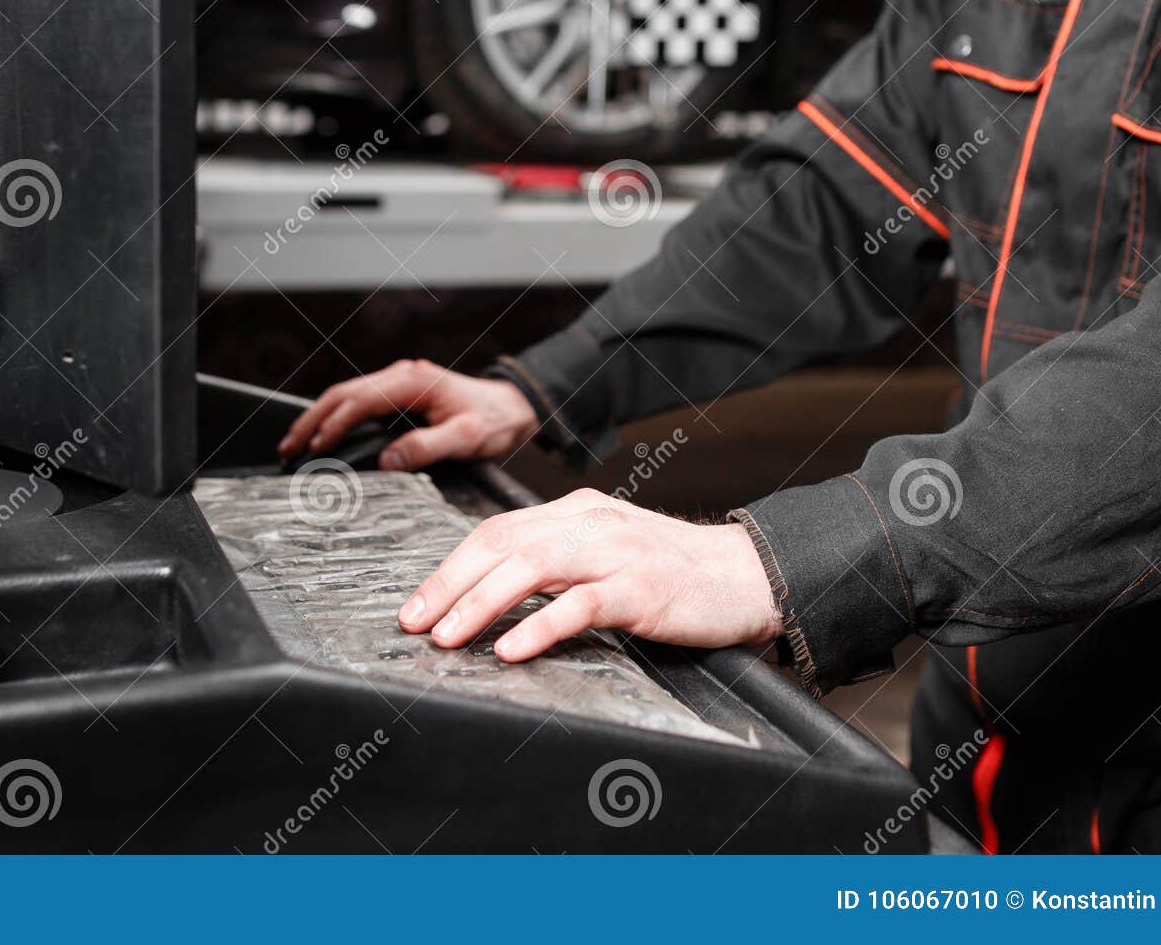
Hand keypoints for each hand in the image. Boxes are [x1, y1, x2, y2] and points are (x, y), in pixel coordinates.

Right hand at [278, 359, 539, 470]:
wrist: (512, 407)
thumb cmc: (493, 420)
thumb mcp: (466, 437)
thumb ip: (427, 446)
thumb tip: (388, 461)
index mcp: (412, 381)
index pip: (360, 400)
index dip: (334, 424)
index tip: (315, 448)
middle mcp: (400, 376)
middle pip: (342, 394)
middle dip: (311, 421)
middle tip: (286, 450)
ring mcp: (397, 382)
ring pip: (345, 396)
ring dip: (316, 418)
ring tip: (292, 444)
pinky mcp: (398, 394)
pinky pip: (357, 402)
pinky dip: (333, 417)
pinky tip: (320, 435)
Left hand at [397, 488, 783, 660]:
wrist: (748, 575)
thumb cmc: (673, 574)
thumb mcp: (605, 553)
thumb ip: (556, 564)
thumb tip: (490, 594)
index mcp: (575, 512)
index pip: (496, 531)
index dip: (449, 568)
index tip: (416, 604)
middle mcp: (589, 523)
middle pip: (501, 543)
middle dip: (448, 584)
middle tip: (413, 621)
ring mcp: (616, 553)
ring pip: (531, 567)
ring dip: (479, 603)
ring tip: (447, 636)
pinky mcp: (641, 589)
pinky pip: (579, 605)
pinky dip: (539, 626)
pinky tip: (511, 648)